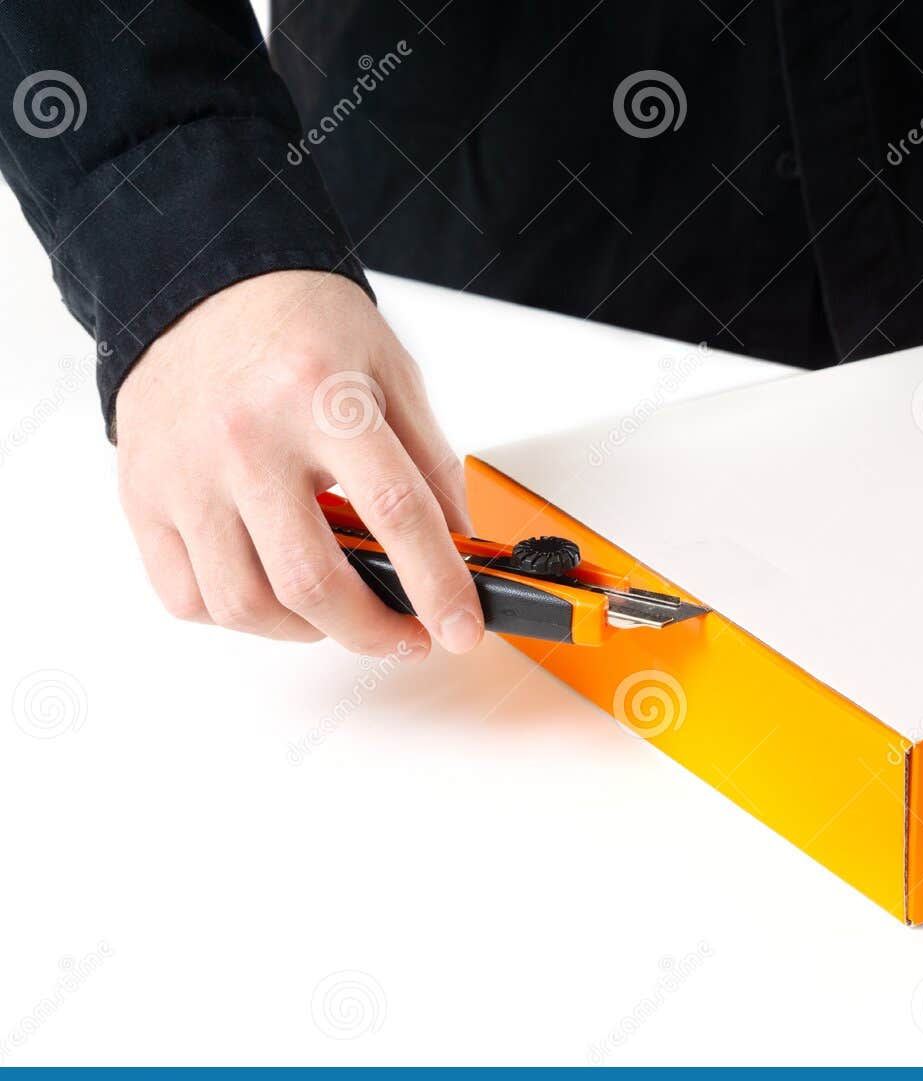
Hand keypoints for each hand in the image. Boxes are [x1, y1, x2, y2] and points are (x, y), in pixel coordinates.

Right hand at [115, 270, 482, 656]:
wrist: (205, 282)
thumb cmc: (301, 324)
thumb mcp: (393, 374)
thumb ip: (430, 463)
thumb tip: (460, 550)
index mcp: (321, 397)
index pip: (395, 511)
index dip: (438, 584)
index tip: (462, 628)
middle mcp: (247, 438)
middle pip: (313, 580)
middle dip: (374, 633)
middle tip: (407, 638)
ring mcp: (187, 473)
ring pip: (246, 603)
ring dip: (308, 632)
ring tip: (341, 615)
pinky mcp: (144, 495)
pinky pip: (187, 595)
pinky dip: (238, 617)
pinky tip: (274, 595)